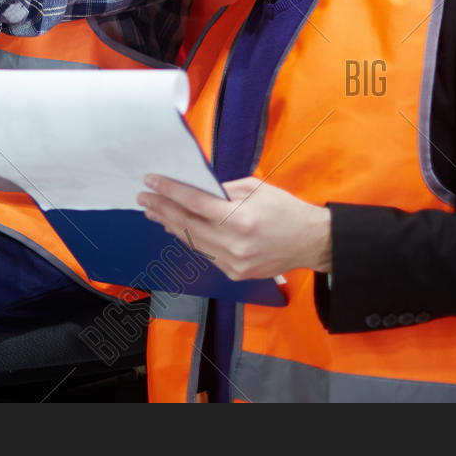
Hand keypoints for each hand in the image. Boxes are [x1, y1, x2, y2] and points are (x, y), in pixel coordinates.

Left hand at [137, 174, 332, 279]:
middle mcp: (234, 243)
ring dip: (171, 225)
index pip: (195, 203)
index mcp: (241, 218)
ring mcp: (234, 262)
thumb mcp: (256, 187)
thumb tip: (195, 188)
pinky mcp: (235, 273)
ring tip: (154, 212)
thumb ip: (223, 189)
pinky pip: (205, 253)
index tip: (151, 181)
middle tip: (143, 198)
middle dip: (162, 208)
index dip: (169, 191)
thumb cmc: (286, 210)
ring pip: (192, 242)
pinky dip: (189, 239)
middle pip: (187, 224)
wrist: (311, 242)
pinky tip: (178, 228)